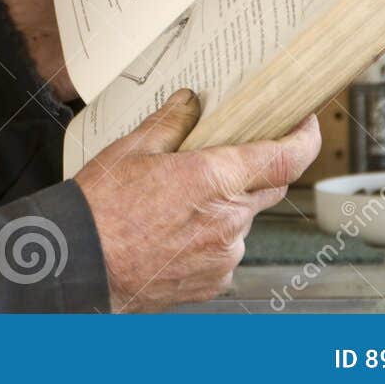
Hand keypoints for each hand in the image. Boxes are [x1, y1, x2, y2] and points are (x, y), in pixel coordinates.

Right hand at [75, 90, 320, 311]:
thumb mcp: (131, 149)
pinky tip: (175, 232)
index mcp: (213, 179)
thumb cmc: (100, 209)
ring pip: (244, 219)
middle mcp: (228, 220)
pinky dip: (211, 237)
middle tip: (220, 157)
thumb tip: (190, 102)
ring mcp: (223, 255)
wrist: (78, 266)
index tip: (306, 123)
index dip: (305, 137)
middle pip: (267, 186)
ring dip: (226, 205)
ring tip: (178, 203)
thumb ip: (171, 122)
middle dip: (253, 169)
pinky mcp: (213, 281)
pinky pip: (226, 249)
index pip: (286, 157)